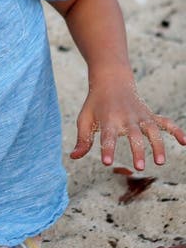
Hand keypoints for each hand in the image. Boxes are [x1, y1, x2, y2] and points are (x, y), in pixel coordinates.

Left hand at [70, 78, 185, 169]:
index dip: (107, 149)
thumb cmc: (95, 104)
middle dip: (137, 150)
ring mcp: (140, 116)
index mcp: (108, 119)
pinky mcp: (149, 115)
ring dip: (157, 145)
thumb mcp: (85, 119)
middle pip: (133, 135)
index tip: (107, 162)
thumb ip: (82, 140)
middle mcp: (126, 118)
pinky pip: (165, 122)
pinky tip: (184, 142)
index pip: (107, 136)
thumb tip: (73, 157)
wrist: (111, 80)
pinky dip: (176, 130)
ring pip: (152, 130)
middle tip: (138, 167)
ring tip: (159, 162)